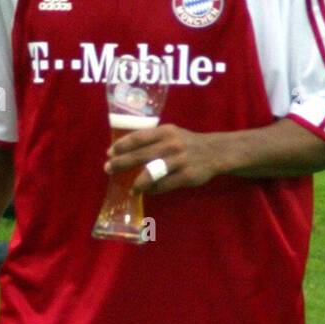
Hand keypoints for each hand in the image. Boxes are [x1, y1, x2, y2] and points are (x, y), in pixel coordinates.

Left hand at [106, 123, 222, 194]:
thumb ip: (152, 140)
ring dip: (138, 182)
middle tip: (108, 169)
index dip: (122, 145)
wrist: (216, 152)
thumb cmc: (186, 143)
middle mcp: (172, 144)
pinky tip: (147, 192)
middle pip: (141, 154)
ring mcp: (180, 160)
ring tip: (131, 188)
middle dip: (122, 162)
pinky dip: (154, 190)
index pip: (139, 137)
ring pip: (152, 173)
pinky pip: (165, 185)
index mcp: (166, 131)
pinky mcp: (187, 176)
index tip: (109, 152)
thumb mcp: (171, 134)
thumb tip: (124, 151)